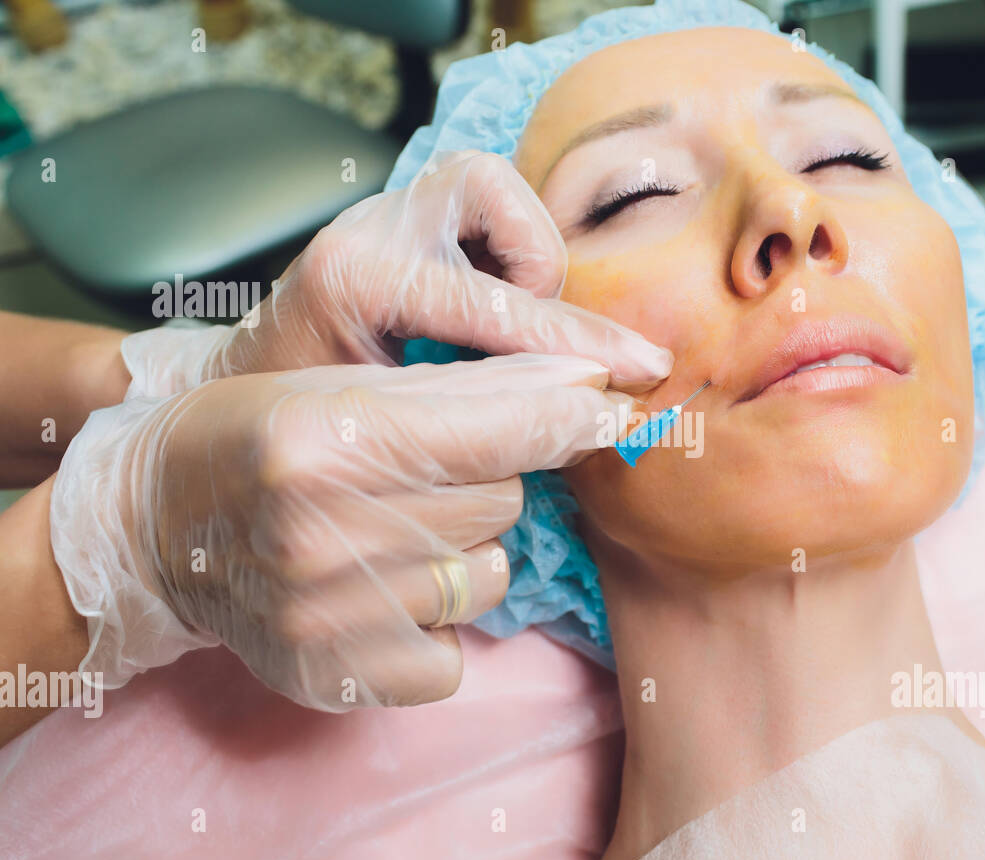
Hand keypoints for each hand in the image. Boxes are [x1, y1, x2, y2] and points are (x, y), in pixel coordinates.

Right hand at [49, 354, 629, 709]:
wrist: (155, 528)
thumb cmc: (255, 436)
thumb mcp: (342, 386)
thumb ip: (467, 387)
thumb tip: (586, 385)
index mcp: (326, 440)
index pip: (497, 430)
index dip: (567, 417)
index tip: (614, 409)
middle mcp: (327, 532)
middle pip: (501, 502)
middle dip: (481, 481)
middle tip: (413, 477)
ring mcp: (333, 616)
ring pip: (489, 575)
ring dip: (461, 552)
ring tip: (388, 535)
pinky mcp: (341, 677)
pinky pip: (456, 652)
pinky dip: (435, 624)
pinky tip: (377, 593)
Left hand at [121, 150, 671, 396]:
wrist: (237, 386)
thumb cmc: (298, 420)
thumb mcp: (377, 428)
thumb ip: (462, 412)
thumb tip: (572, 415)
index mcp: (355, 276)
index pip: (492, 303)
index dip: (575, 342)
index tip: (636, 369)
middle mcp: (375, 225)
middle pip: (503, 205)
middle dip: (548, 283)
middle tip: (569, 348)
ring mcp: (392, 209)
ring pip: (505, 195)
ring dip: (532, 266)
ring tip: (516, 333)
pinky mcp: (409, 212)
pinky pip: (495, 211)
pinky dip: (518, 260)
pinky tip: (501, 316)